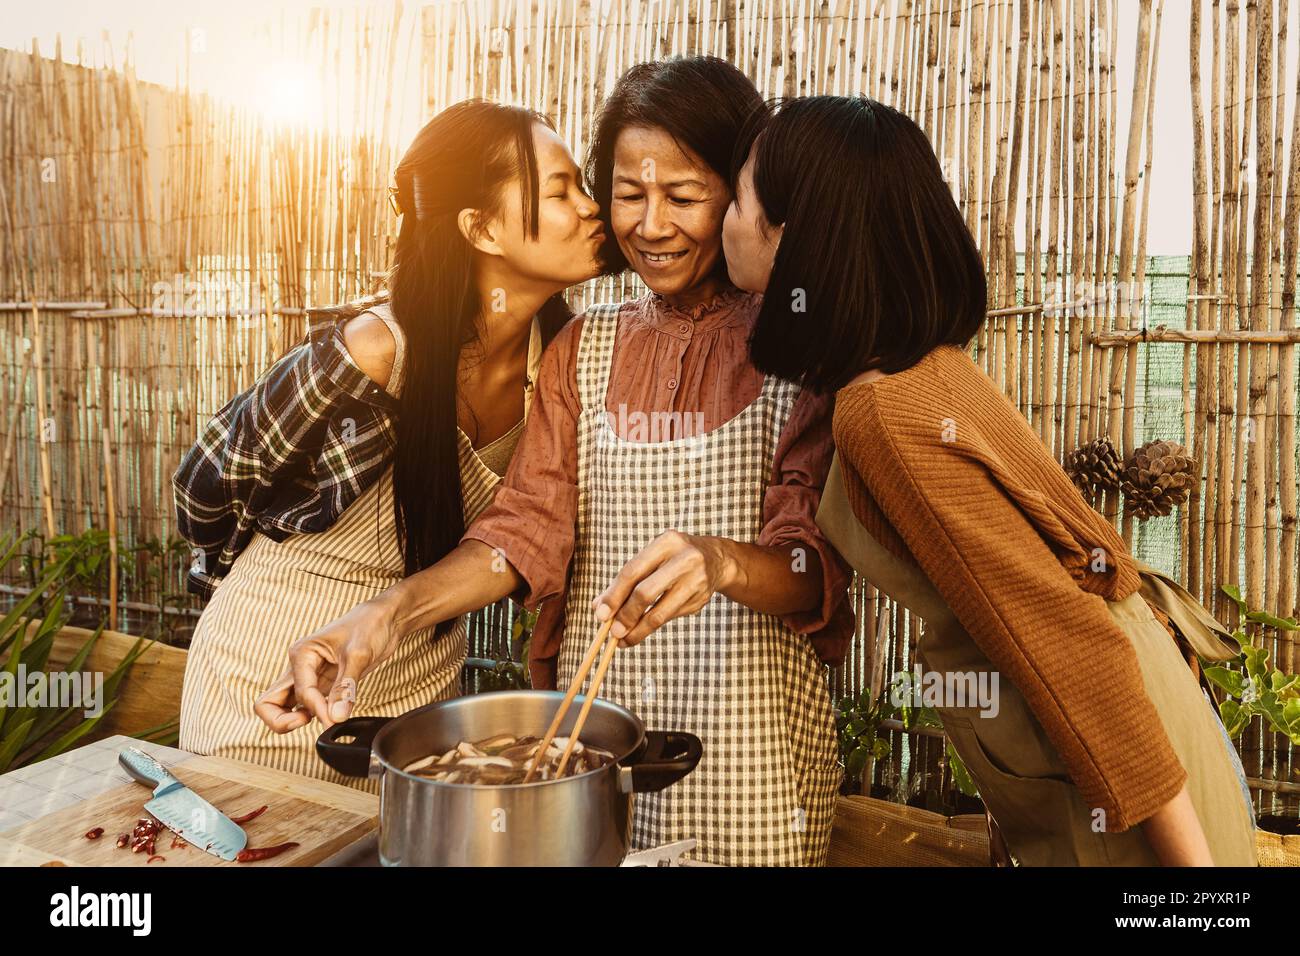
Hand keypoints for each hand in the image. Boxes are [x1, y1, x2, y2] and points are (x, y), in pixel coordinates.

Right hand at [253, 598, 398, 732]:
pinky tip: (333, 715)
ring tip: (322, 720)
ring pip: (283, 707)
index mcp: (302, 654)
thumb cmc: (369, 626)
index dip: (317, 710)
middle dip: (281, 721)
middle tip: (307, 723)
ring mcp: (308, 677)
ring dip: (294, 720)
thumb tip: (335, 717)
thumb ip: (346, 687)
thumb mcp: (359, 655)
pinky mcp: (321, 684)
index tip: (335, 719)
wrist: (384, 619)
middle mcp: (299, 666)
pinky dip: (313, 716)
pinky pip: (306, 706)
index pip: (301, 693)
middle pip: (269, 703)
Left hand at [592, 531, 735, 647]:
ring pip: (660, 613)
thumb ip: (624, 581)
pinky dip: (652, 626)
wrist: (716, 559)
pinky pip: (670, 617)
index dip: (614, 595)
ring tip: (623, 640)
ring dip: (638, 630)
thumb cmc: (672, 558)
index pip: (632, 571)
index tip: (601, 614)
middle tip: (613, 632)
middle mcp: (684, 559)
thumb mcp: (651, 559)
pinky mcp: (700, 600)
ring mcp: (695, 581)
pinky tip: (641, 630)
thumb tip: (598, 607)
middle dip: (626, 615)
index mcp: (666, 542)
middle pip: (646, 592)